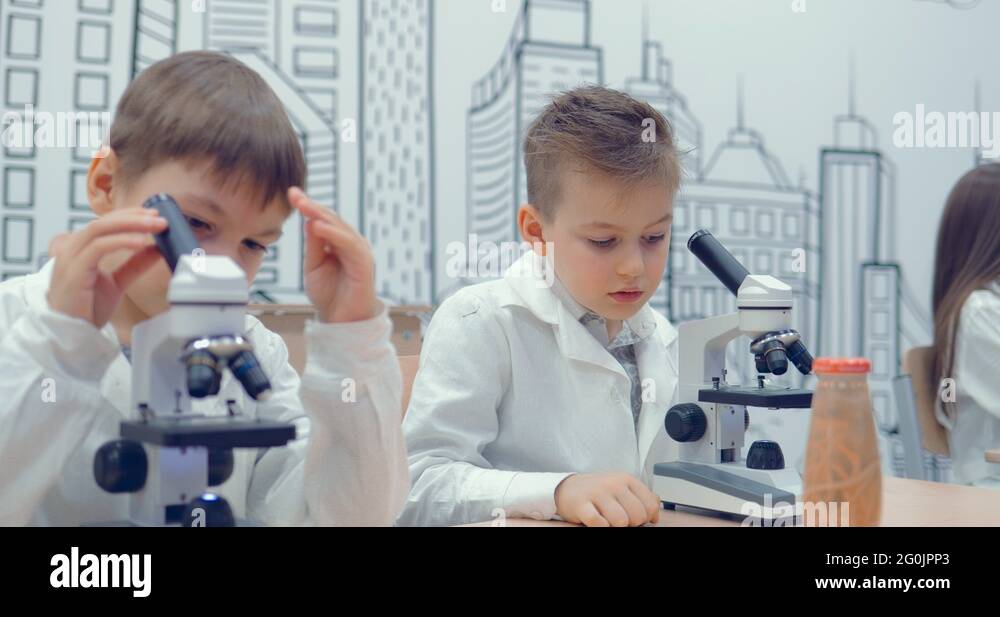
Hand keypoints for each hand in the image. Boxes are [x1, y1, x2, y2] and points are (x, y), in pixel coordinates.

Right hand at [46, 208, 166, 327]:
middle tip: (159, 218)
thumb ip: (134, 265)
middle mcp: (73, 249)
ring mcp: (71, 258)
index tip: (154, 215)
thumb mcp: (117, 282)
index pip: (105, 223)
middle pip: (103, 222)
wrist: (70, 333)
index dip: (130, 216)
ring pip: (99, 229)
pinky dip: (121, 242)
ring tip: (155, 227)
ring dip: (130, 225)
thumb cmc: (87, 308)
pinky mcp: (74, 271)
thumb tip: (156, 248)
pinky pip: (98, 248)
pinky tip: (140, 242)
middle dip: (133, 216)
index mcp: (81, 249)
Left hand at [288, 187, 377, 323]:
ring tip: (303, 205)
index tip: (291, 194)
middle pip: (331, 219)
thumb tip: (310, 221)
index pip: (323, 219)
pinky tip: (317, 226)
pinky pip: (349, 244)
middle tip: (294, 194)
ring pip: (340, 227)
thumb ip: (314, 245)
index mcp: (339, 242)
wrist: (342, 321)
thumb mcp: (313, 266)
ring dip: (321, 215)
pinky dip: (334, 234)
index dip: (308, 206)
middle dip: (312, 205)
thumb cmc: (329, 295)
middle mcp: (351, 243)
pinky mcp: (364, 263)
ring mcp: (359, 251)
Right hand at [554, 473, 660, 526]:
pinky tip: (598, 521)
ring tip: (608, 520)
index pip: (650, 505)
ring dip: (615, 526)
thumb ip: (642, 497)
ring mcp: (597, 494)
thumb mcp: (622, 487)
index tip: (636, 517)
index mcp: (627, 479)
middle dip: (631, 523)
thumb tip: (655, 515)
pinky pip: (599, 523)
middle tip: (620, 519)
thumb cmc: (598, 491)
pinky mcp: (581, 505)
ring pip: (620, 521)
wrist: (567, 488)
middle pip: (637, 516)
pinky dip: (601, 526)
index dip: (646, 517)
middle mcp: (614, 484)